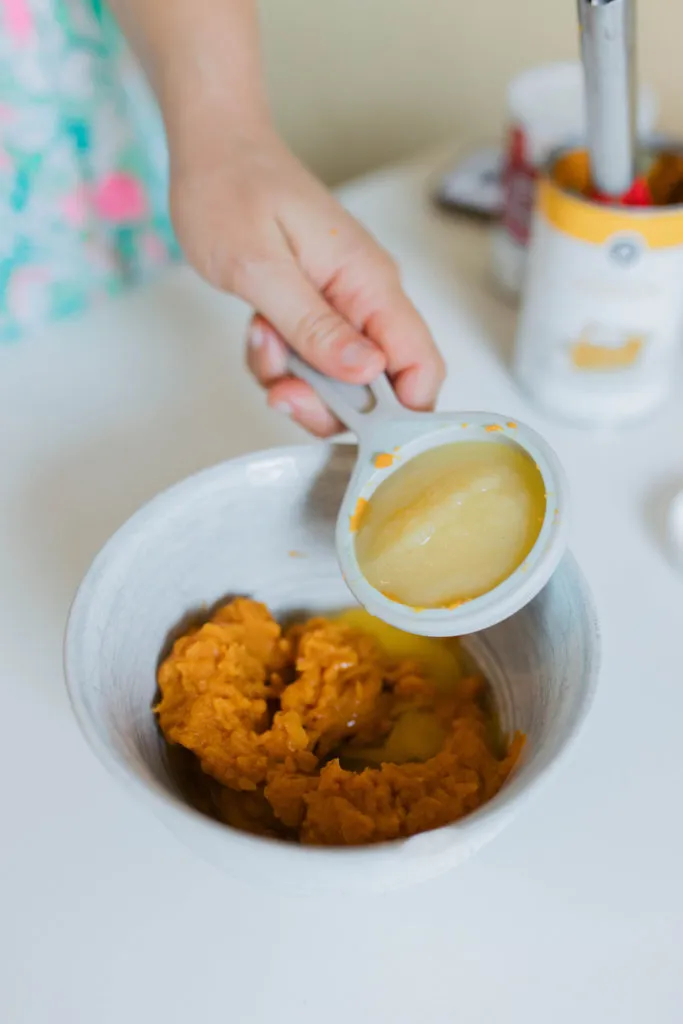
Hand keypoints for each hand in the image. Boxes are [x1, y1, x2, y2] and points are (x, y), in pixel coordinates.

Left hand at [171, 129, 444, 435]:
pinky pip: (311, 361)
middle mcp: (367, 298)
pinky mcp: (319, 309)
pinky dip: (280, 361)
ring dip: (294, 379)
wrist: (213, 148)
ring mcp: (344, 305)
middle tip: (280, 387)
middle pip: (380, 387)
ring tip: (259, 335)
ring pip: (339, 381)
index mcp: (370, 284)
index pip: (420, 365)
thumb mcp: (262, 268)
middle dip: (327, 403)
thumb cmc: (231, 191)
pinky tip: (258, 328)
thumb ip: (315, 325)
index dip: (399, 413)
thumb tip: (369, 371)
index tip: (351, 427)